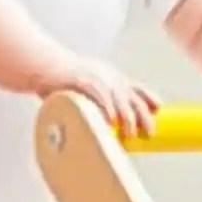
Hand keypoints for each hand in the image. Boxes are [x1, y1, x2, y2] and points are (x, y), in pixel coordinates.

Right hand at [44, 57, 159, 137]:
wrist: (43, 66)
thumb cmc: (65, 81)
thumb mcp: (91, 86)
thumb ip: (102, 101)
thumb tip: (108, 128)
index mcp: (113, 78)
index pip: (137, 88)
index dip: (149, 98)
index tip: (158, 109)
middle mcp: (109, 77)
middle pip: (133, 98)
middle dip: (143, 117)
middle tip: (148, 133)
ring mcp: (97, 79)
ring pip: (120, 101)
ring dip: (127, 119)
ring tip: (129, 135)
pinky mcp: (82, 82)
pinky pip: (100, 96)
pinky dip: (107, 110)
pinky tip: (111, 122)